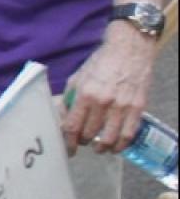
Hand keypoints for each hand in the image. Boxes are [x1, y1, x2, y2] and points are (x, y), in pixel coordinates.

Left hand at [61, 26, 154, 155]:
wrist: (128, 50)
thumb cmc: (100, 62)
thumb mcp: (77, 77)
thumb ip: (69, 98)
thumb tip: (62, 117)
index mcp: (85, 94)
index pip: (72, 126)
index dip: (68, 141)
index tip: (67, 149)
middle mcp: (103, 102)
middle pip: (90, 133)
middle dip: (83, 141)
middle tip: (82, 142)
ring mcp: (122, 106)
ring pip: (110, 138)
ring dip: (102, 147)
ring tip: (98, 148)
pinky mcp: (138, 108)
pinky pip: (129, 134)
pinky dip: (121, 144)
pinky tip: (115, 147)